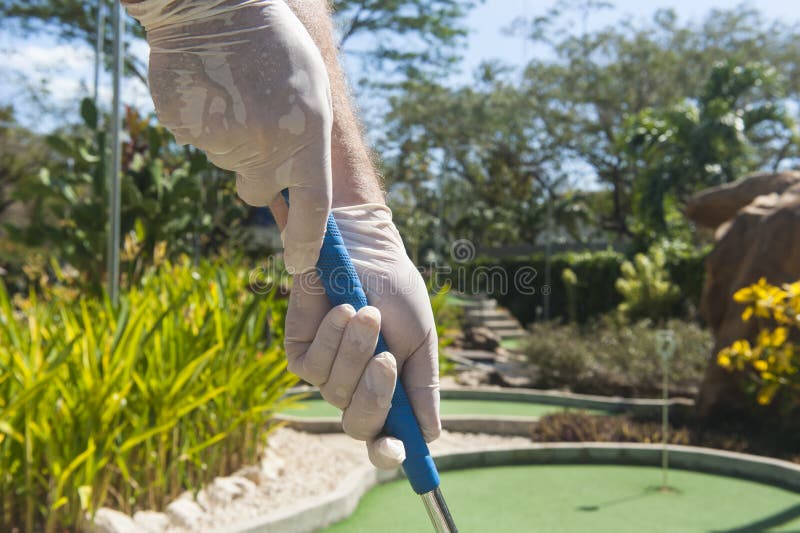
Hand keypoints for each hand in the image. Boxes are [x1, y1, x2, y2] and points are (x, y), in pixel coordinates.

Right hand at [129, 0, 332, 272]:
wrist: (215, 6)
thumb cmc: (274, 46)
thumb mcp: (311, 91)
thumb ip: (305, 143)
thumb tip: (288, 189)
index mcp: (306, 135)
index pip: (313, 206)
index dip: (305, 241)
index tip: (297, 264)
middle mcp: (266, 145)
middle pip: (255, 190)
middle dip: (256, 173)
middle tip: (256, 124)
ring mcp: (222, 140)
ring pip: (226, 162)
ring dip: (230, 139)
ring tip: (234, 91)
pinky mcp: (186, 130)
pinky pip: (198, 142)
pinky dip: (204, 124)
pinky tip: (209, 90)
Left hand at [284, 204, 440, 468]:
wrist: (364, 250)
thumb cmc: (395, 292)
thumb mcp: (420, 339)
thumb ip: (422, 386)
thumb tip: (431, 436)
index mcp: (388, 390)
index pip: (385, 438)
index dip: (390, 451)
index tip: (397, 450)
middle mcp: (356, 388)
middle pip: (360, 424)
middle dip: (374, 394)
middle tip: (386, 359)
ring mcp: (327, 374)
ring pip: (337, 391)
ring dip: (354, 351)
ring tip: (366, 312)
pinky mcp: (301, 355)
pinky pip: (314, 367)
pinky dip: (331, 338)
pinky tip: (342, 308)